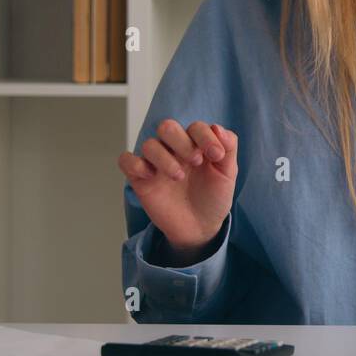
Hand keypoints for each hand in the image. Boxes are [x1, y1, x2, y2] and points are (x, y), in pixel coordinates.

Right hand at [118, 119, 237, 264]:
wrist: (200, 228)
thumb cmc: (213, 198)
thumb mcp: (228, 174)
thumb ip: (228, 148)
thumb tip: (217, 128)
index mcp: (195, 144)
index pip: (195, 127)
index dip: (205, 136)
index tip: (216, 155)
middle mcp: (174, 150)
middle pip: (167, 127)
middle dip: (182, 141)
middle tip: (196, 161)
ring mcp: (156, 163)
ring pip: (149, 144)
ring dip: (164, 157)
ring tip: (179, 177)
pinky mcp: (140, 179)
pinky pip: (126, 161)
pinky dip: (135, 164)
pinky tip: (151, 176)